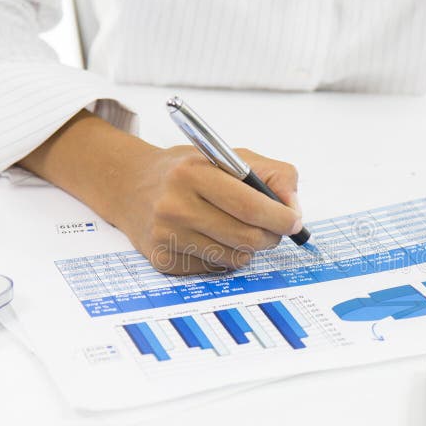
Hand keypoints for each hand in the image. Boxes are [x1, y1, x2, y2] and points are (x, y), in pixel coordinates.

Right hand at [116, 146, 302, 273]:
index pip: (250, 205)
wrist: (131, 185)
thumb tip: (293, 210)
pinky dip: (223, 256)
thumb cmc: (188, 171)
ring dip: (248, 247)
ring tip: (236, 227)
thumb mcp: (229, 157)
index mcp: (194, 173)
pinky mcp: (163, 260)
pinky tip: (209, 237)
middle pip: (247, 237)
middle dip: (271, 235)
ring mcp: (167, 236)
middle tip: (274, 229)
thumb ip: (271, 174)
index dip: (281, 217)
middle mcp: (176, 205)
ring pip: (235, 257)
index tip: (294, 221)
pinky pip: (215, 268)